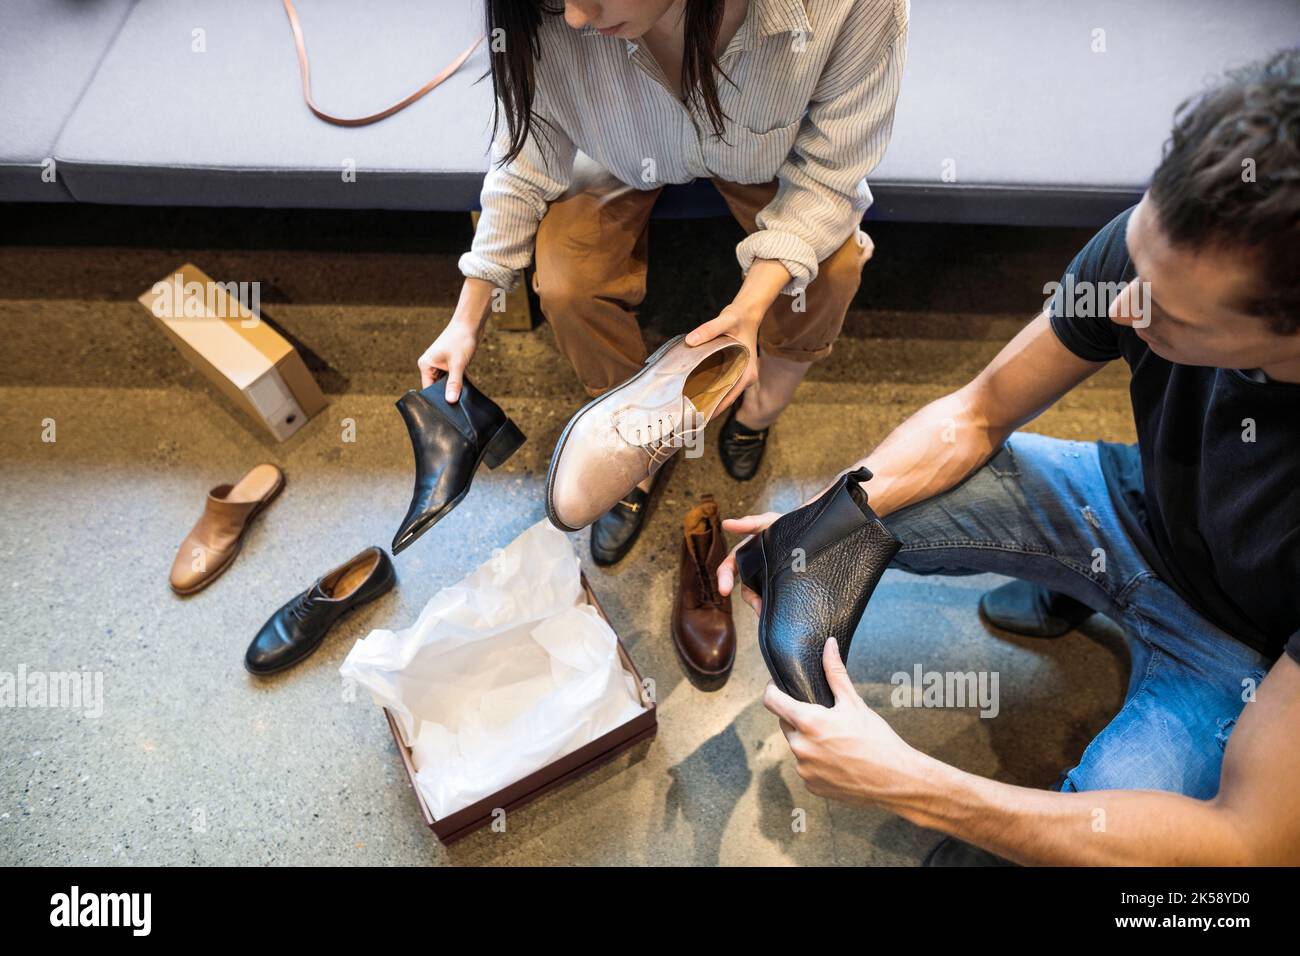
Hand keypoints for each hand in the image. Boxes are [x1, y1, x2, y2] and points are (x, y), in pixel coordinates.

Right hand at [417, 317, 480, 401]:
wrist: (470, 323)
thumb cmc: (460, 338)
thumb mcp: (457, 365)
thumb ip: (454, 384)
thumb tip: (451, 401)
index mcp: (426, 365)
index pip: (428, 389)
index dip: (437, 399)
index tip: (447, 408)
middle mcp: (431, 365)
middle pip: (438, 387)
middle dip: (448, 393)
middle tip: (458, 400)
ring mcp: (441, 364)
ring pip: (448, 382)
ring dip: (456, 386)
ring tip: (464, 392)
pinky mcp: (451, 363)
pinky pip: (455, 377)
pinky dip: (462, 381)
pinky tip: (470, 385)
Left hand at [684, 302, 761, 412]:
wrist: (747, 312)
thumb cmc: (739, 317)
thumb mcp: (725, 320)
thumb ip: (708, 330)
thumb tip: (690, 341)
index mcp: (748, 372)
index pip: (730, 396)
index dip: (715, 408)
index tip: (700, 418)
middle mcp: (747, 377)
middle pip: (726, 398)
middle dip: (709, 406)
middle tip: (688, 415)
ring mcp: (742, 375)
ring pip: (723, 392)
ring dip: (708, 399)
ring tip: (688, 407)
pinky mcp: (735, 371)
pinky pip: (722, 384)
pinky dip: (710, 388)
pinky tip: (694, 391)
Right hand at [716, 511, 781, 612]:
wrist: (806, 530)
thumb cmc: (780, 524)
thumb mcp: (766, 522)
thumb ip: (748, 523)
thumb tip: (726, 523)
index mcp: (744, 555)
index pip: (729, 569)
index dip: (725, 579)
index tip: (724, 590)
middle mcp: (753, 571)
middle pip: (747, 590)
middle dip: (752, 600)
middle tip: (758, 609)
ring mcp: (768, 580)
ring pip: (762, 597)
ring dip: (765, 606)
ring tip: (772, 613)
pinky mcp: (782, 586)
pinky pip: (777, 598)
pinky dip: (777, 605)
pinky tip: (783, 611)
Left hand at [764, 639, 921, 806]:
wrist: (896, 780)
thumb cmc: (877, 739)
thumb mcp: (854, 702)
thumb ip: (835, 672)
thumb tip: (829, 645)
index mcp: (808, 722)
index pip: (771, 701)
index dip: (773, 690)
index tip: (779, 687)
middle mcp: (800, 747)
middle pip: (786, 723)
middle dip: (799, 718)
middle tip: (825, 717)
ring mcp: (804, 769)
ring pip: (797, 747)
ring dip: (809, 741)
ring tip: (837, 741)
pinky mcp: (811, 786)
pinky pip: (806, 768)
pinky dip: (817, 762)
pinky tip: (839, 761)